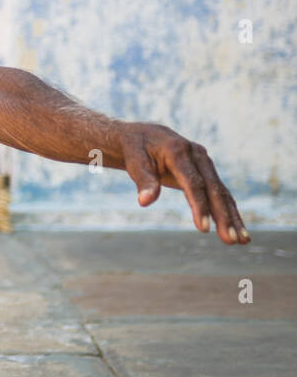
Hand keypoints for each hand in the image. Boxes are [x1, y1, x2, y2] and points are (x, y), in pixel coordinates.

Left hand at [118, 123, 249, 243]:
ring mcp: (205, 163)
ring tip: (242, 241)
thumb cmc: (136, 149)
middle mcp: (197, 155)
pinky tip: (238, 231)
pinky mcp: (207, 172)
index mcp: (178, 151)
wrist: (144, 135)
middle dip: (223, 216)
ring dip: (232, 218)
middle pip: (214, 190)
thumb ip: (143, 180)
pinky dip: (229, 212)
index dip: (199, 206)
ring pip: (222, 193)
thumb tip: (144, 202)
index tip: (203, 229)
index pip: (193, 183)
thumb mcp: (134, 161)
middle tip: (230, 241)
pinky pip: (221, 194)